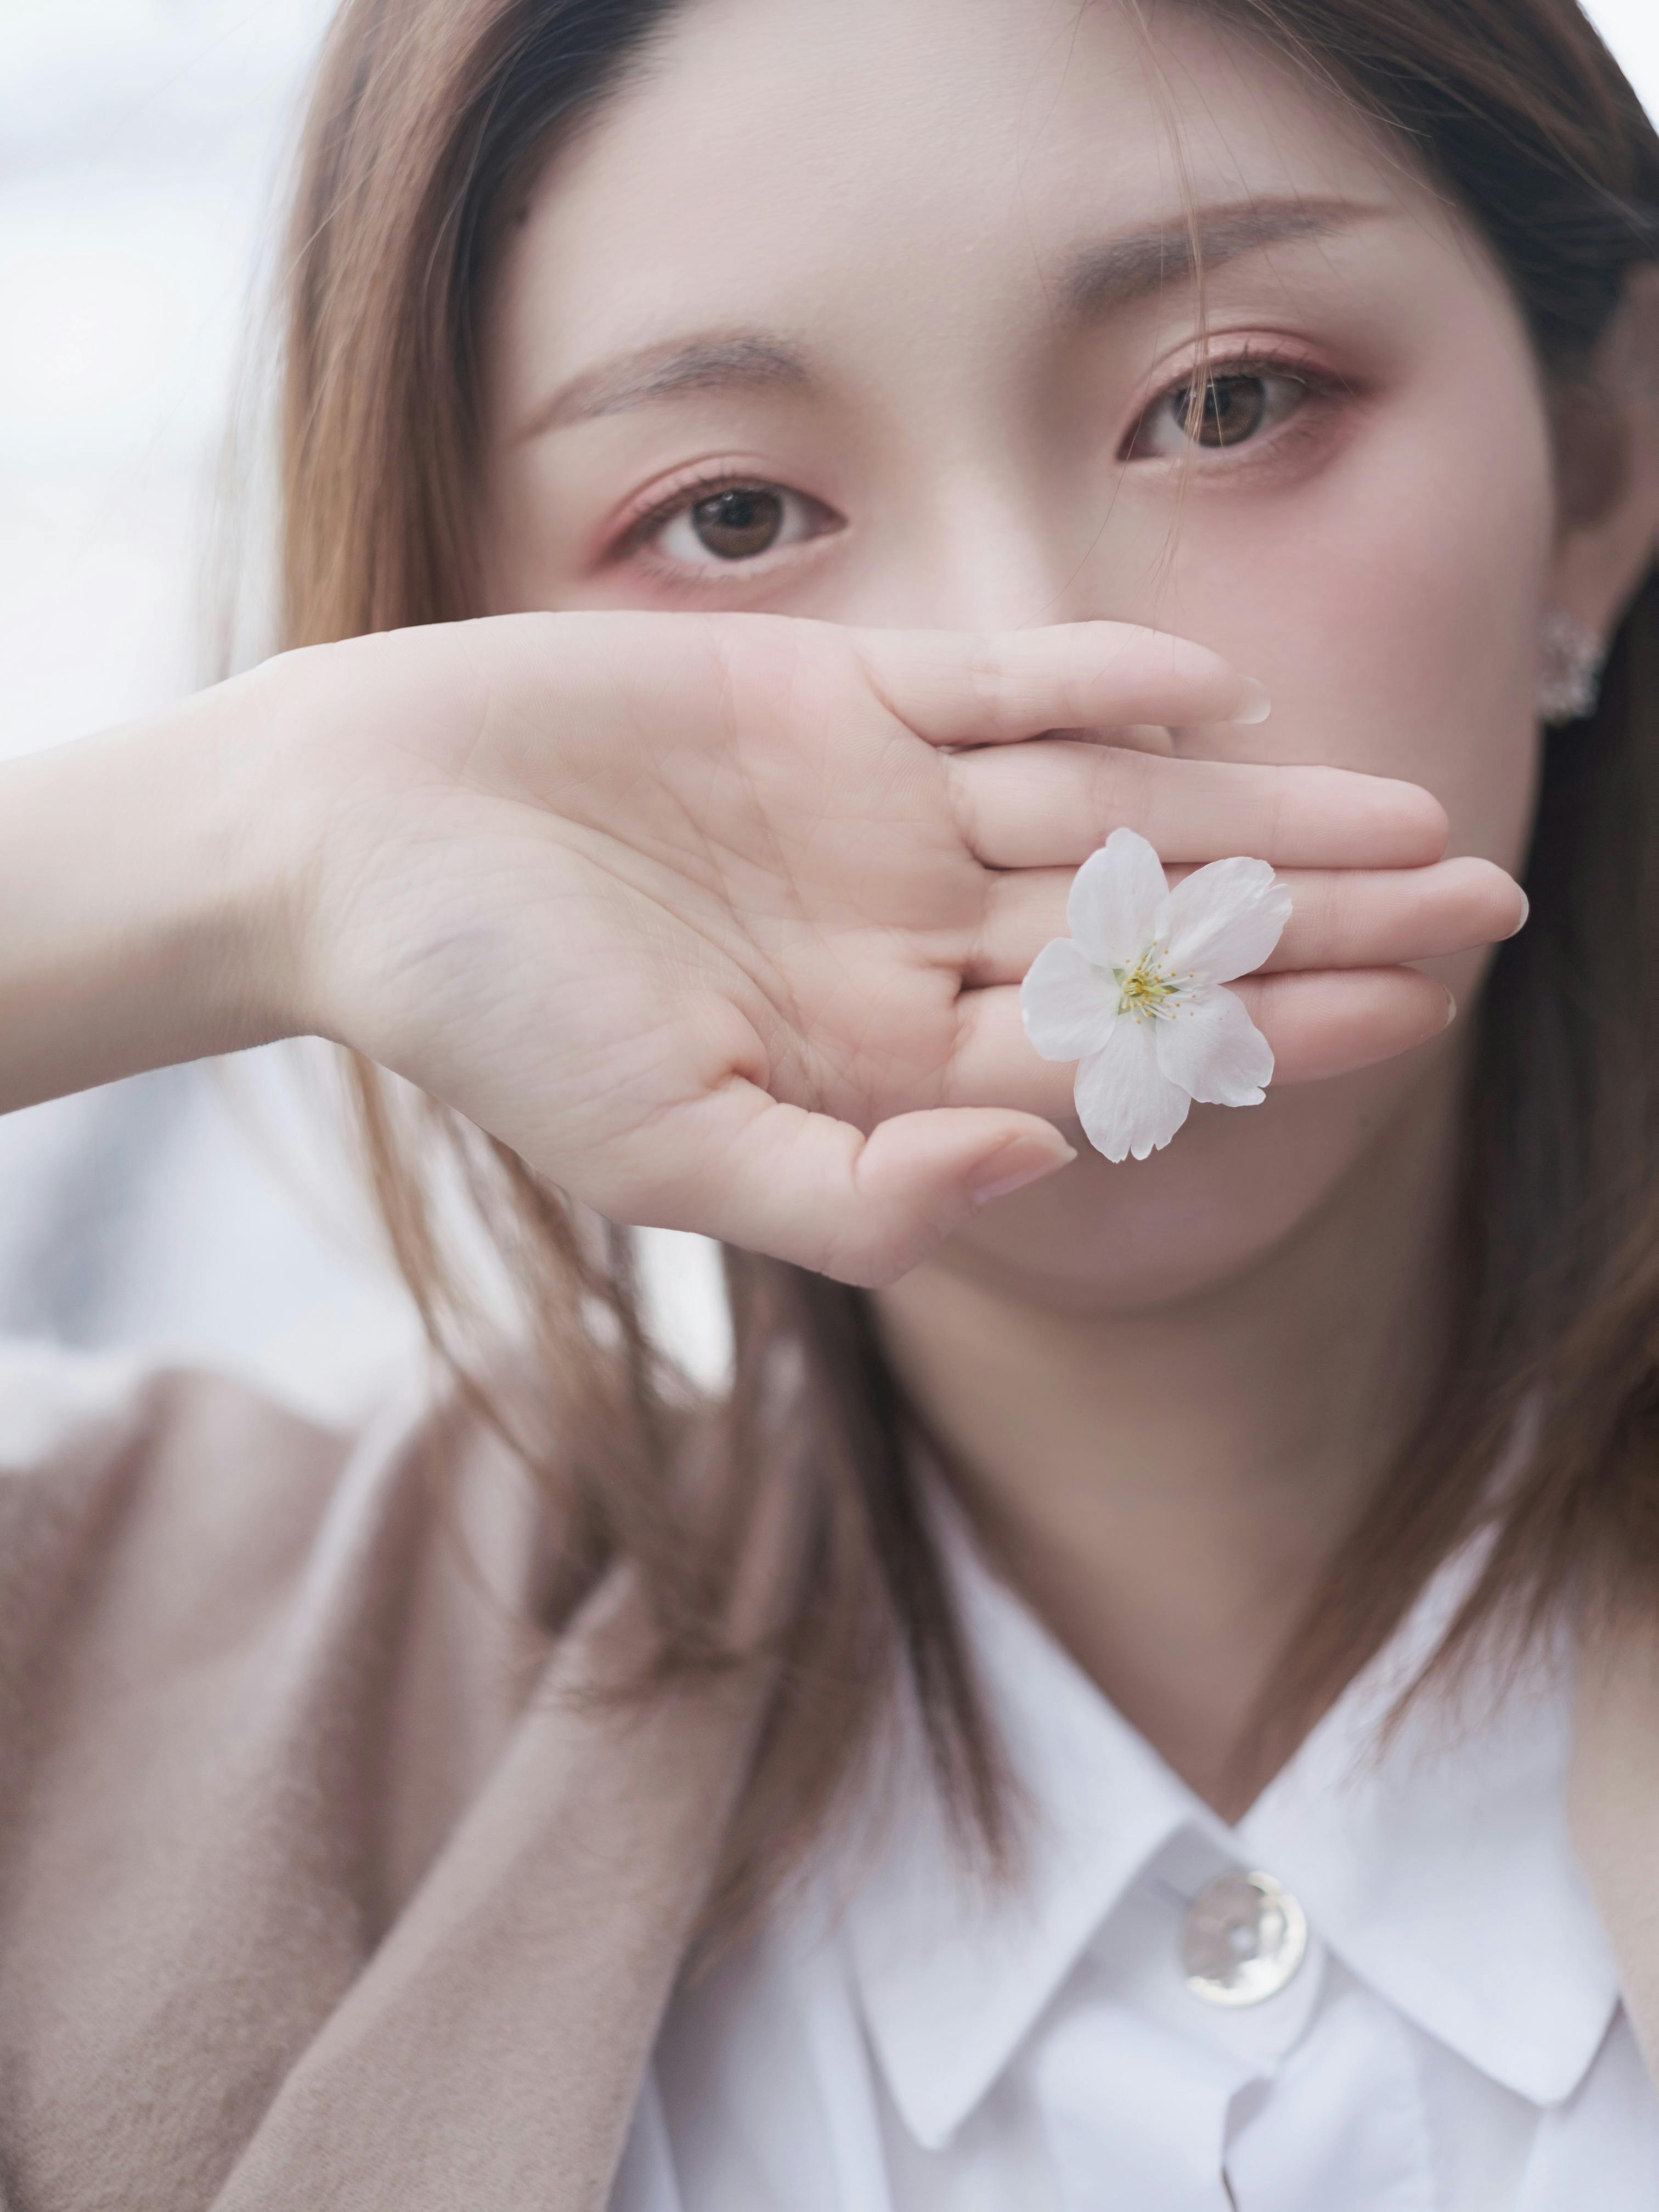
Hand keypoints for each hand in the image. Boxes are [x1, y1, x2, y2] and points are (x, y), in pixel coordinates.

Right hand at [253, 611, 1516, 1284]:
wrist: (349, 841)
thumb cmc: (482, 1013)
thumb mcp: (659, 1149)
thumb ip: (849, 1195)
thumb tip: (1033, 1174)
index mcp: (877, 1062)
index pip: (1115, 1057)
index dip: (1265, 1037)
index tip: (1411, 1021)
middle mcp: (901, 937)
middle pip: (1143, 931)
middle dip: (1310, 923)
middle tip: (1485, 906)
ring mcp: (872, 813)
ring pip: (1101, 808)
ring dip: (1249, 806)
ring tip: (1410, 811)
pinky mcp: (825, 695)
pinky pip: (991, 687)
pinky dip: (1097, 684)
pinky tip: (1220, 690)